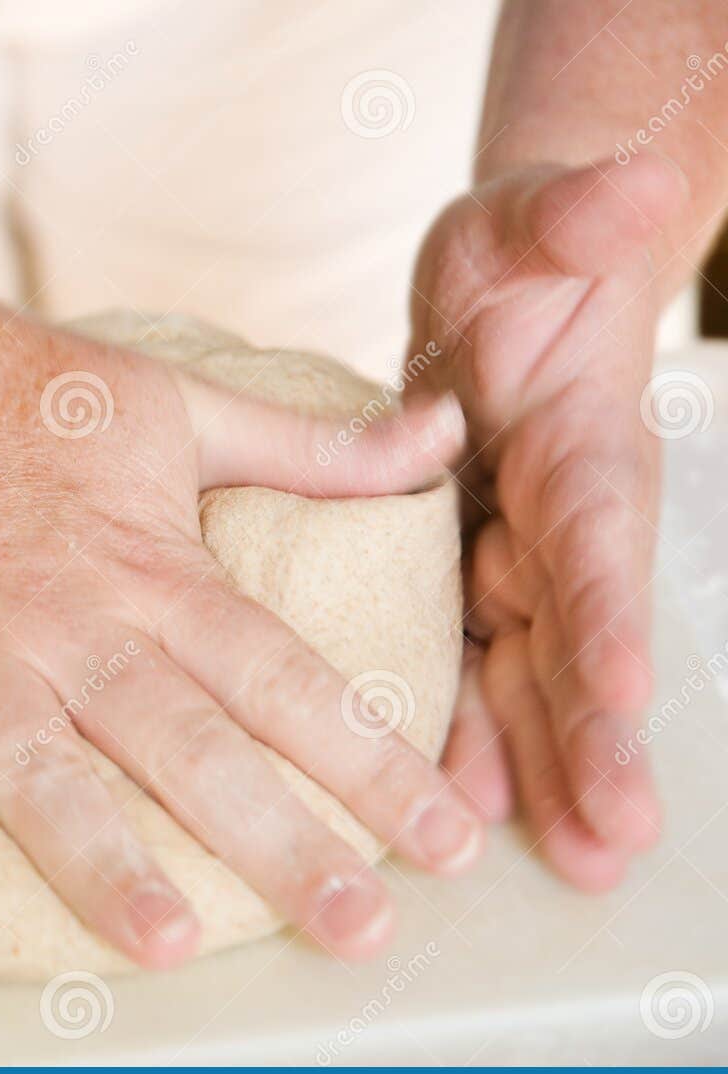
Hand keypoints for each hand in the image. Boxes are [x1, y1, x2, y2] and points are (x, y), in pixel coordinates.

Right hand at [0, 278, 474, 964]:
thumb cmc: (5, 383)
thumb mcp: (173, 403)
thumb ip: (308, 445)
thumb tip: (443, 435)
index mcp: (145, 566)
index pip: (280, 674)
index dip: (371, 759)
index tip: (449, 841)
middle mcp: (59, 616)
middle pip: (182, 740)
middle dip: (275, 839)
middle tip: (358, 929)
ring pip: (31, 762)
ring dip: (94, 854)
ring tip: (162, 943)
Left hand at [407, 156, 686, 887]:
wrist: (504, 290)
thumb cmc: (522, 257)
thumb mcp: (533, 220)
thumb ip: (577, 217)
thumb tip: (636, 187)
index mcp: (584, 444)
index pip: (597, 534)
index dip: (609, 610)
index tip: (625, 688)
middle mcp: (561, 519)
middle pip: (579, 633)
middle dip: (592, 733)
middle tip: (610, 836)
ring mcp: (516, 554)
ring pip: (531, 669)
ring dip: (544, 762)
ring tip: (566, 857)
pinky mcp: (466, 570)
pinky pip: (466, 657)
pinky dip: (470, 728)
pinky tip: (470, 803)